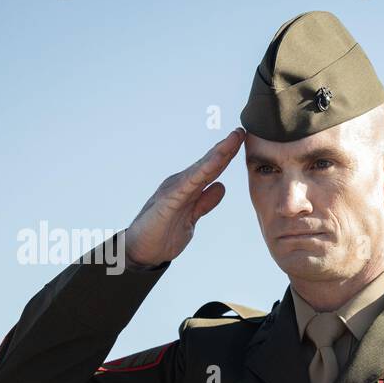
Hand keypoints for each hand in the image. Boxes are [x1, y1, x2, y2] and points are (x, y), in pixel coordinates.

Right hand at [124, 128, 244, 267]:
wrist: (141, 251)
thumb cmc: (164, 234)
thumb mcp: (192, 217)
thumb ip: (205, 202)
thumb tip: (221, 186)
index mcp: (188, 188)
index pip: (211, 169)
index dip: (226, 155)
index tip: (241, 140)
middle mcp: (181, 184)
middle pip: (207, 164)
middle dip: (225, 147)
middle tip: (240, 131)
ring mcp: (174, 191)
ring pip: (200, 170)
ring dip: (217, 155)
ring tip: (231, 140)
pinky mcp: (168, 201)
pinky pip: (188, 185)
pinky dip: (201, 174)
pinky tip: (214, 165)